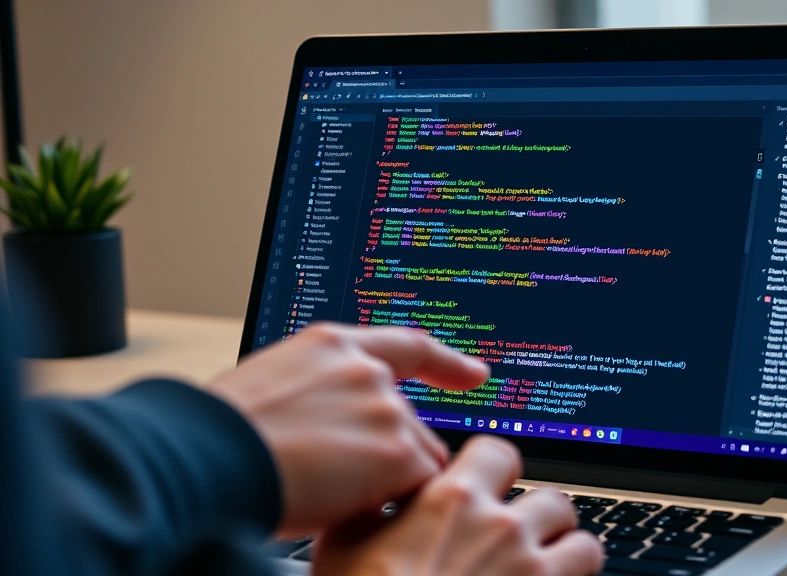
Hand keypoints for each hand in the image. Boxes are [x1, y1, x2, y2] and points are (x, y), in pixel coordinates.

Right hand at [207, 323, 489, 536]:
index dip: (445, 363)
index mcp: (331, 346)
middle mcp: (366, 371)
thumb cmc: (217, 433)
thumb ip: (318, 394)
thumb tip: (330, 423)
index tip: (475, 374)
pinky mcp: (397, 451)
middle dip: (389, 458)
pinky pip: (416, 488)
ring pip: (415, 460)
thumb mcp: (269, 388)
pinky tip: (348, 506)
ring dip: (389, 484)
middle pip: (409, 424)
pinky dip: (392, 505)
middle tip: (338, 479)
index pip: (405, 347)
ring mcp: (386, 408)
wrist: (207, 454)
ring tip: (329, 492)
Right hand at [313, 435, 603, 575]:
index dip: (496, 467)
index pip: (501, 451)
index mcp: (454, 501)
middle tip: (516, 537)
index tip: (487, 484)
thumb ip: (369, 507)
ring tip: (543, 568)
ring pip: (585, 545)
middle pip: (554, 498)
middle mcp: (502, 531)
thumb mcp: (343, 545)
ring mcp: (531, 574)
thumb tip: (375, 489)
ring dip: (567, 554)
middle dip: (539, 516)